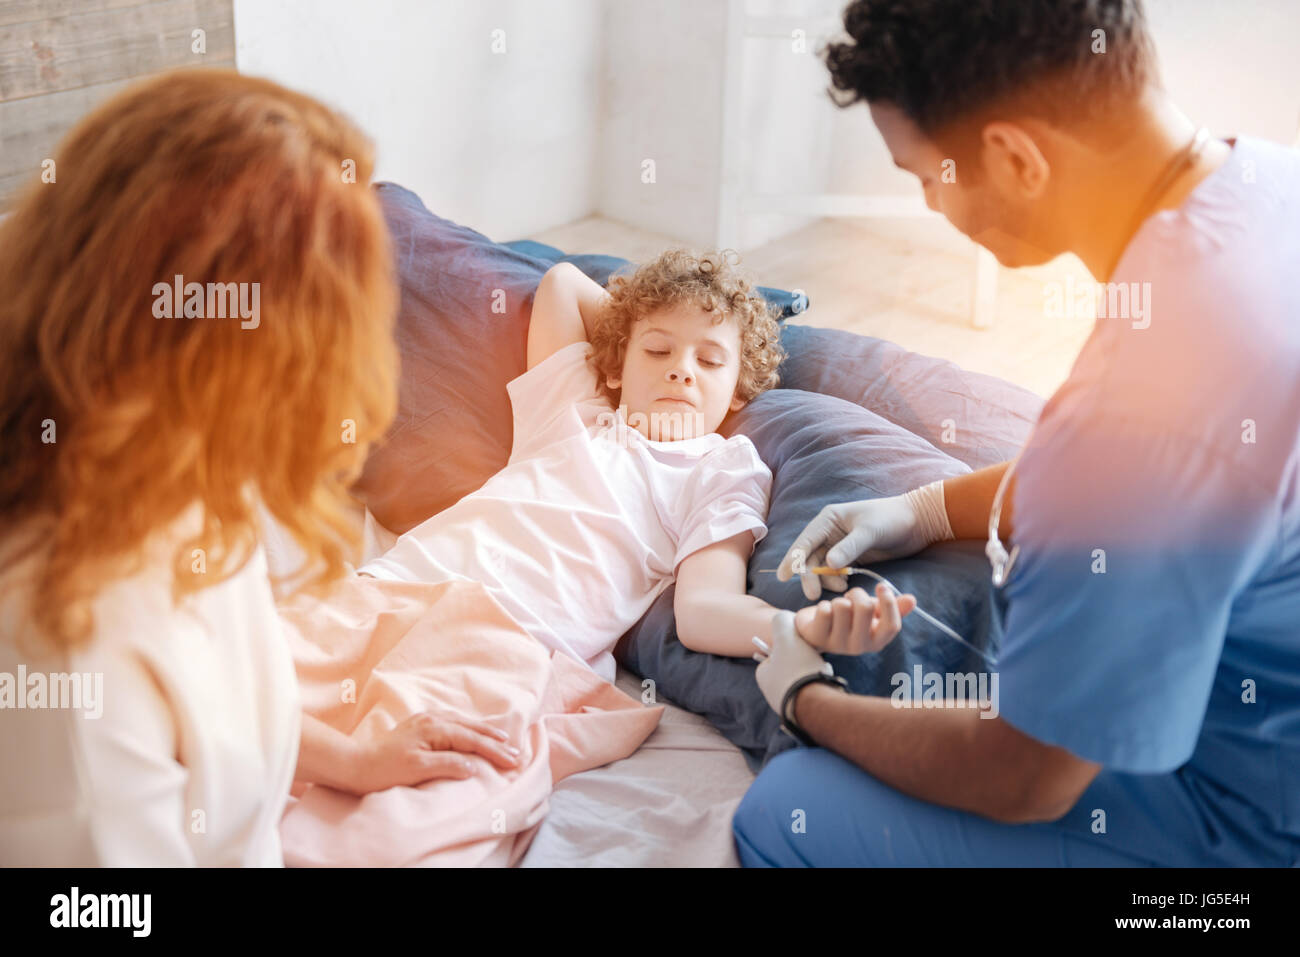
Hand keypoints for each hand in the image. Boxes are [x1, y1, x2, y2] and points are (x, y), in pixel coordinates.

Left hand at [349, 711, 520, 793]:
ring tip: (503, 739)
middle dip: (496, 740)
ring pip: (464, 723)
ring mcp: (426, 721)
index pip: (473, 740)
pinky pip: (454, 722)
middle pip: (472, 728)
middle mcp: (433, 719)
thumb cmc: (385, 769)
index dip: (495, 751)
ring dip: (484, 732)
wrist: (356, 763)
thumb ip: (449, 764)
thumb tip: (474, 765)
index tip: (514, 760)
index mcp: (436, 729)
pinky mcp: (420, 725)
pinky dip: (469, 728)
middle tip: (516, 751)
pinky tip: (472, 731)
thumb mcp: (419, 769)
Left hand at [753, 610, 832, 717]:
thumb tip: (785, 617)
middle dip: (806, 661)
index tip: (801, 646)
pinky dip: (822, 686)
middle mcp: (772, 693)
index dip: (790, 646)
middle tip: (813, 660)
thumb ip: (782, 621)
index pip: (774, 654)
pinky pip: (815, 694)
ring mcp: (789, 705)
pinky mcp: (805, 714)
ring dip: (816, 672)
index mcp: (764, 676)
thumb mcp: (786, 636)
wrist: (815, 704)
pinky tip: (826, 685)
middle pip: (793, 667)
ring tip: (821, 672)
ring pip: (805, 680)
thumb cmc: (797, 669)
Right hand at [776, 482, 951, 599]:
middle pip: (810, 557)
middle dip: (810, 576)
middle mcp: (829, 532)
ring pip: (822, 567)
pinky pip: (835, 572)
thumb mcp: (870, 531)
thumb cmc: (892, 519)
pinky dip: (836, 580)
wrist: (917, 522)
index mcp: (829, 519)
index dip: (793, 559)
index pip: (805, 541)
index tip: (784, 576)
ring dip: (826, 580)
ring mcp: (839, 546)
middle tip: (813, 595)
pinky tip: (845, 586)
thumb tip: (829, 564)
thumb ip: (850, 548)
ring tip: (842, 587)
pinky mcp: (850, 557)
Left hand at [793, 582, 916, 654]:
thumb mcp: (872, 613)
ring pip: (842, 606)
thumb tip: (912, 600)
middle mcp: (859, 647)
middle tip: (851, 597)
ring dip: (839, 600)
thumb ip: (892, 607)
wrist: (816, 630)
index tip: (881, 586)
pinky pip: (824, 611)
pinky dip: (823, 605)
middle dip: (857, 594)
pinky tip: (823, 613)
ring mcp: (838, 645)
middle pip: (865, 608)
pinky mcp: (818, 638)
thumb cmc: (848, 619)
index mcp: (877, 641)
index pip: (892, 626)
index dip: (889, 603)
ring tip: (837, 607)